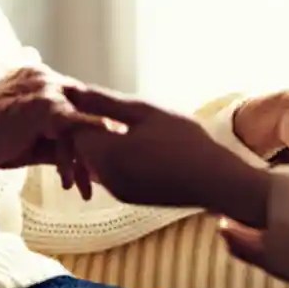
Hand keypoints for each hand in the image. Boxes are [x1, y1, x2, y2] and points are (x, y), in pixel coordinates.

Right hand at [0, 66, 104, 198]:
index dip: (89, 125)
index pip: (73, 100)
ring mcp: (46, 89)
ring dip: (85, 156)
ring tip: (87, 188)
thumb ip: (49, 137)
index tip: (105, 147)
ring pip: (80, 121)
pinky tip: (112, 142)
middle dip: (97, 139)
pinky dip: (96, 132)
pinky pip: (78, 123)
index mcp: (37, 79)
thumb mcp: (23, 136)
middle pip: (83, 106)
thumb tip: (75, 157)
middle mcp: (44, 78)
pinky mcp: (46, 106)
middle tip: (114, 162)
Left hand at [64, 86, 271, 227]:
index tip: (94, 97)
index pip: (72, 130)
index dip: (79, 110)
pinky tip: (139, 143)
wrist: (216, 181)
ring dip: (102, 141)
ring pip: (94, 159)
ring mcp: (116, 190)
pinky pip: (108, 171)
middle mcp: (105, 178)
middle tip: (112, 107)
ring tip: (129, 123)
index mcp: (106, 155)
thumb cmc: (185, 140)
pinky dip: (113, 156)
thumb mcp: (145, 112)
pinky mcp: (128, 196)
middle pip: (80, 146)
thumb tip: (73, 90)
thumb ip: (105, 102)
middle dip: (88, 126)